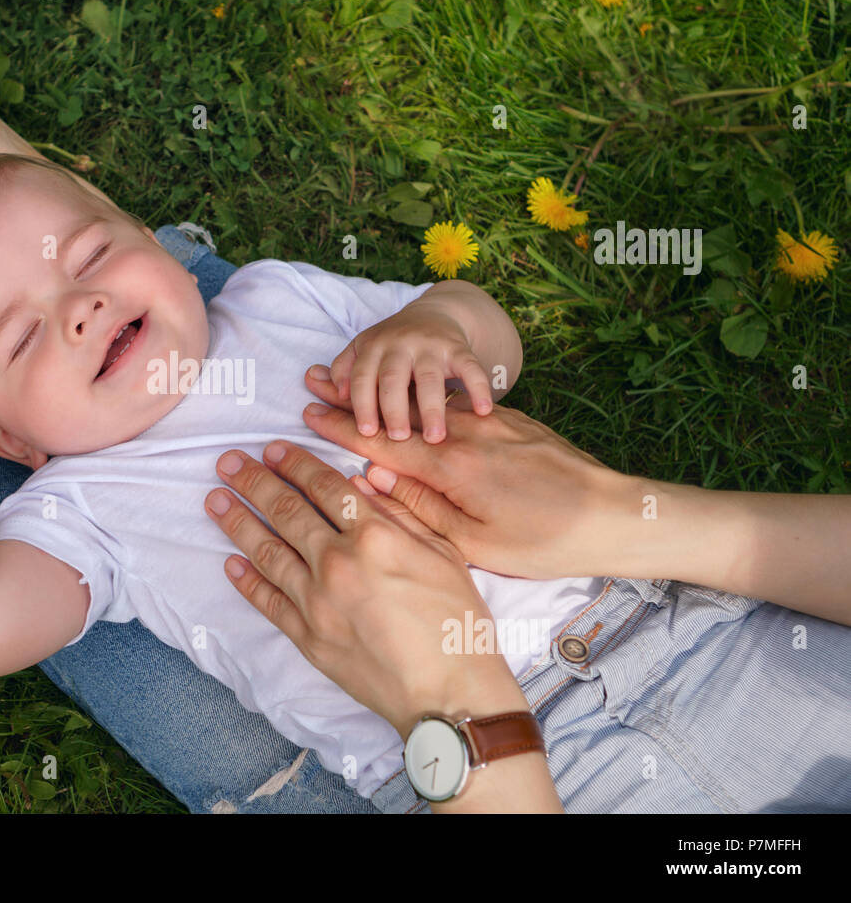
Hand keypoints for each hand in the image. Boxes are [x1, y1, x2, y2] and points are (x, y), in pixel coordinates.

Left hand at [203, 441, 524, 740]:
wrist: (447, 694)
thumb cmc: (457, 623)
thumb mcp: (443, 555)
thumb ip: (401, 514)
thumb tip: (363, 482)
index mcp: (374, 536)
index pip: (324, 487)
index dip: (295, 463)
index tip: (272, 448)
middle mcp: (337, 562)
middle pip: (286, 511)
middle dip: (253, 481)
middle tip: (226, 462)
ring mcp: (316, 601)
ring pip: (266, 551)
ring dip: (237, 522)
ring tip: (215, 499)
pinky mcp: (307, 637)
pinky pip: (268, 601)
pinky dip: (246, 580)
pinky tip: (230, 561)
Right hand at [299, 376, 634, 579]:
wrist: (616, 513)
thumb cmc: (544, 541)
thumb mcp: (473, 541)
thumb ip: (419, 506)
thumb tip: (374, 476)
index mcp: (451, 465)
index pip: (380, 442)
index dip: (339, 429)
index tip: (306, 415)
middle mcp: (466, 433)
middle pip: (395, 412)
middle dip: (351, 398)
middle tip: (312, 381)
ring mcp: (490, 422)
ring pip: (424, 405)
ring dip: (387, 396)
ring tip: (355, 383)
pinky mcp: (512, 421)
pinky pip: (456, 408)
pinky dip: (425, 403)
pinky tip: (412, 401)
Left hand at [324, 306, 494, 443]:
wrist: (435, 312)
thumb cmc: (392, 344)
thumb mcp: (363, 350)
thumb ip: (344, 370)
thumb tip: (325, 390)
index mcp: (372, 347)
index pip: (362, 377)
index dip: (362, 404)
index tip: (366, 433)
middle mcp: (399, 343)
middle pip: (393, 379)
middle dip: (393, 410)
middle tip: (397, 440)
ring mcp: (431, 345)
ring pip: (429, 378)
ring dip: (431, 408)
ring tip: (434, 438)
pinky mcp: (459, 348)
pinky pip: (471, 368)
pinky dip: (479, 388)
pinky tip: (484, 411)